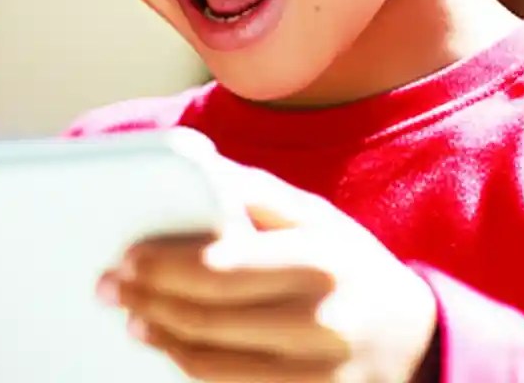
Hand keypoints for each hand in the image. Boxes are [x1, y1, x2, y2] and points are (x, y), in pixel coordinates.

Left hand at [99, 160, 438, 382]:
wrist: (416, 340)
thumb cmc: (349, 266)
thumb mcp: (317, 217)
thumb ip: (254, 192)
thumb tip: (192, 162)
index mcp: (320, 260)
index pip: (221, 266)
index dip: (163, 265)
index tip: (124, 256)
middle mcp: (321, 321)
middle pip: (208, 316)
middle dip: (146, 299)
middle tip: (107, 287)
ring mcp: (317, 372)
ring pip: (211, 363)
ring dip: (160, 337)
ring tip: (131, 317)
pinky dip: (190, 367)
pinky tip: (169, 346)